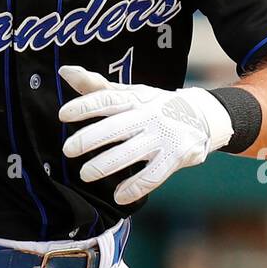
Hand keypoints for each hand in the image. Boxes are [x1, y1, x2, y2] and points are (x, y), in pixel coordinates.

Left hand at [58, 65, 232, 204]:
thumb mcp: (131, 92)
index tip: (63, 114)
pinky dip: (135, 187)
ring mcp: (163, 137)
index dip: (85, 106)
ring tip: (85, 174)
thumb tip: (65, 72)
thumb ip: (97, 87)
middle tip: (67, 149)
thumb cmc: (156, 105)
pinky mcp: (176, 156)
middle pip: (117, 127)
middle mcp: (148, 115)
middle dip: (91, 138)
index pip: (108, 100)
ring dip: (107, 165)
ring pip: (132, 152)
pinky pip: (153, 175)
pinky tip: (118, 196)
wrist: (203, 115)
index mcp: (135, 98)